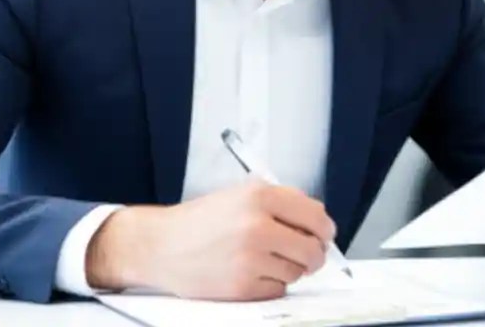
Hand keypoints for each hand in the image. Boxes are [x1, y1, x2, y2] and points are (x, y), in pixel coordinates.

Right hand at [87, 180, 336, 300]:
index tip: (323, 235)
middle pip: (313, 249)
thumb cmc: (200, 221)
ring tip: (263, 259)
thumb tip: (317, 221)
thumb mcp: (241, 194)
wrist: (161, 245)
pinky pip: (277, 289)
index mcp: (260, 196)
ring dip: (288, 269)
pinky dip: (270, 284)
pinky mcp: (242, 286)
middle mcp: (258, 225)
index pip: (316, 216)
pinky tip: (250, 272)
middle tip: (307, 256)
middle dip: (314, 255)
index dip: (324, 229)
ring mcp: (250, 258)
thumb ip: (280, 203)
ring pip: (297, 271)